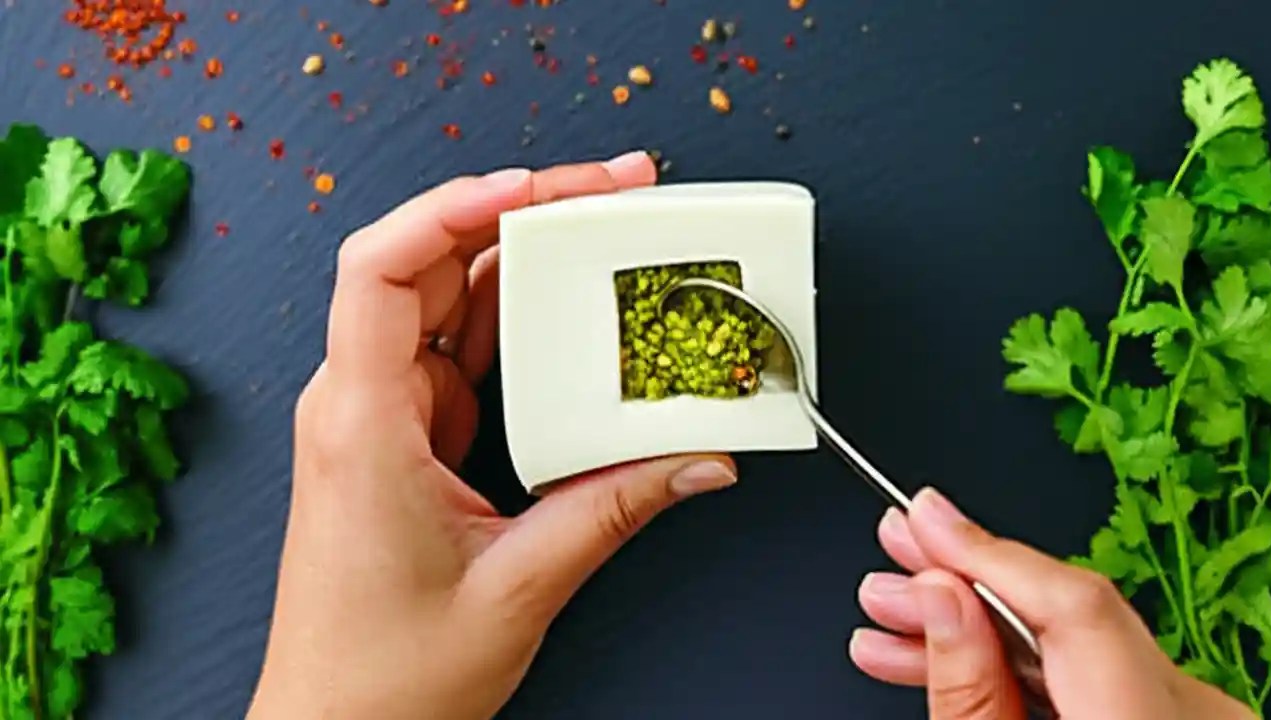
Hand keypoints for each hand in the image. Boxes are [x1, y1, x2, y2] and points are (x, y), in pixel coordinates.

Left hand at [247, 153, 738, 719]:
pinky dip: (518, 323)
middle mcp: (360, 403)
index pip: (380, 268)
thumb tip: (699, 459)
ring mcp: (381, 415)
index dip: (453, 206)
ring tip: (607, 234)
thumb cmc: (385, 675)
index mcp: (362, 424)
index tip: (534, 186)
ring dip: (524, 262)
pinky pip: (461, 351)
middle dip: (519, 213)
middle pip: (428, 264)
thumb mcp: (517, 587)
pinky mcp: (406, 435)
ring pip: (448, 301)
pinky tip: (574, 313)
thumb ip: (614, 511)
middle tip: (612, 192)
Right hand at [849, 487, 1254, 718]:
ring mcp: (1191, 716)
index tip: (919, 519)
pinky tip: (947, 656)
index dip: (984, 550)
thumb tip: (940, 597)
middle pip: (1068, 611)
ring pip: (1071, 641)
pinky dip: (1021, 663)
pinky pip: (1090, 670)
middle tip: (889, 555)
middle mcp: (1192, 713)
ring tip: (891, 617)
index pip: (1070, 600)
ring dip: (977, 625)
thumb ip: (972, 693)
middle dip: (962, 583)